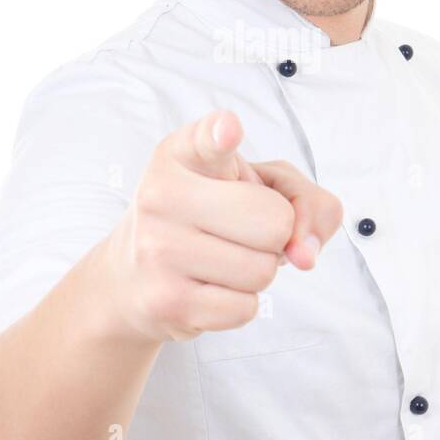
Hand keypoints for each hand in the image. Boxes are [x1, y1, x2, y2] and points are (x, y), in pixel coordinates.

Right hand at [105, 108, 343, 343]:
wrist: (134, 276)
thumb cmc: (210, 219)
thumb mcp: (257, 187)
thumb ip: (304, 200)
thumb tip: (306, 254)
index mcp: (183, 155)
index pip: (207, 140)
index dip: (222, 135)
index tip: (229, 131)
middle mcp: (162, 196)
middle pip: (275, 223)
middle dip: (275, 235)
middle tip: (240, 231)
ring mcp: (159, 250)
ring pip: (262, 271)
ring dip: (257, 271)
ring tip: (221, 259)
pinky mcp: (166, 301)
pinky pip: (245, 308)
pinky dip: (239, 303)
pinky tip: (208, 287)